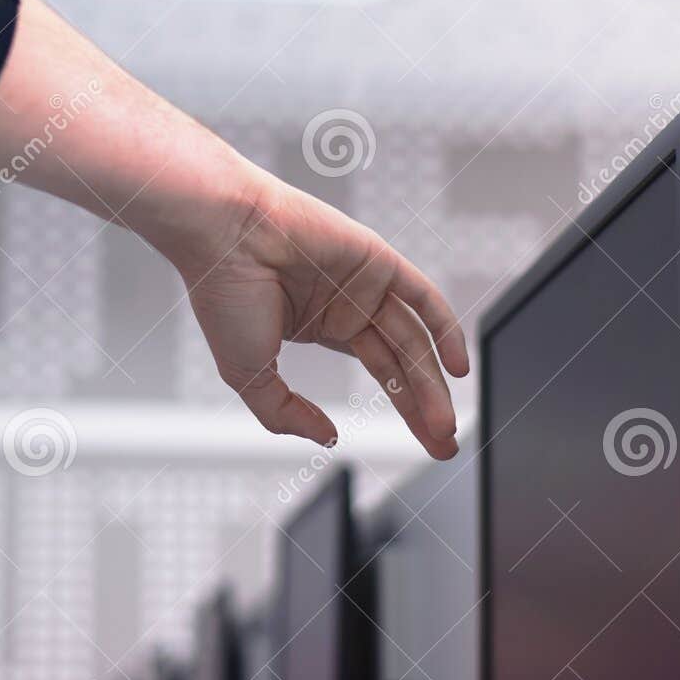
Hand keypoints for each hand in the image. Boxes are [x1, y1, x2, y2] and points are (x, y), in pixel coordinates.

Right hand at [166, 170, 468, 458]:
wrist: (223, 234)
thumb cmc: (224, 291)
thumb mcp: (249, 375)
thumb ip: (285, 412)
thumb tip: (326, 436)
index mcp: (317, 324)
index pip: (377, 371)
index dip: (404, 409)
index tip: (423, 443)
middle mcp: (346, 304)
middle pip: (400, 363)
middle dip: (424, 407)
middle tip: (443, 444)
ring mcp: (363, 283)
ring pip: (411, 340)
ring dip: (432, 384)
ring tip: (443, 426)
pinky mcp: (377, 260)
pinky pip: (422, 298)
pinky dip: (444, 329)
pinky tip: (456, 366)